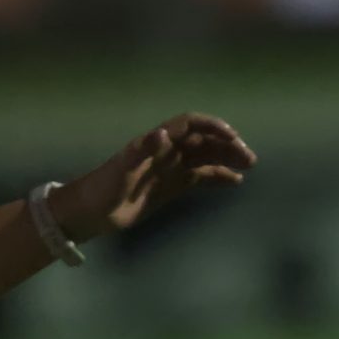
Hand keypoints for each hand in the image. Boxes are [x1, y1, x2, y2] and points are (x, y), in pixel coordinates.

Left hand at [53, 113, 256, 242]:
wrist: (89, 213)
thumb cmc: (101, 189)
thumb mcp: (120, 170)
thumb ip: (141, 151)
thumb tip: (163, 133)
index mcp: (155, 143)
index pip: (189, 125)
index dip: (212, 126)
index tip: (232, 137)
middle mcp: (166, 152)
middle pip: (203, 141)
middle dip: (227, 145)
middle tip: (249, 159)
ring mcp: (170, 169)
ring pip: (205, 157)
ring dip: (227, 159)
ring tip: (248, 167)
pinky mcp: (171, 186)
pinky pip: (200, 177)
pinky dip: (218, 177)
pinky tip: (234, 182)